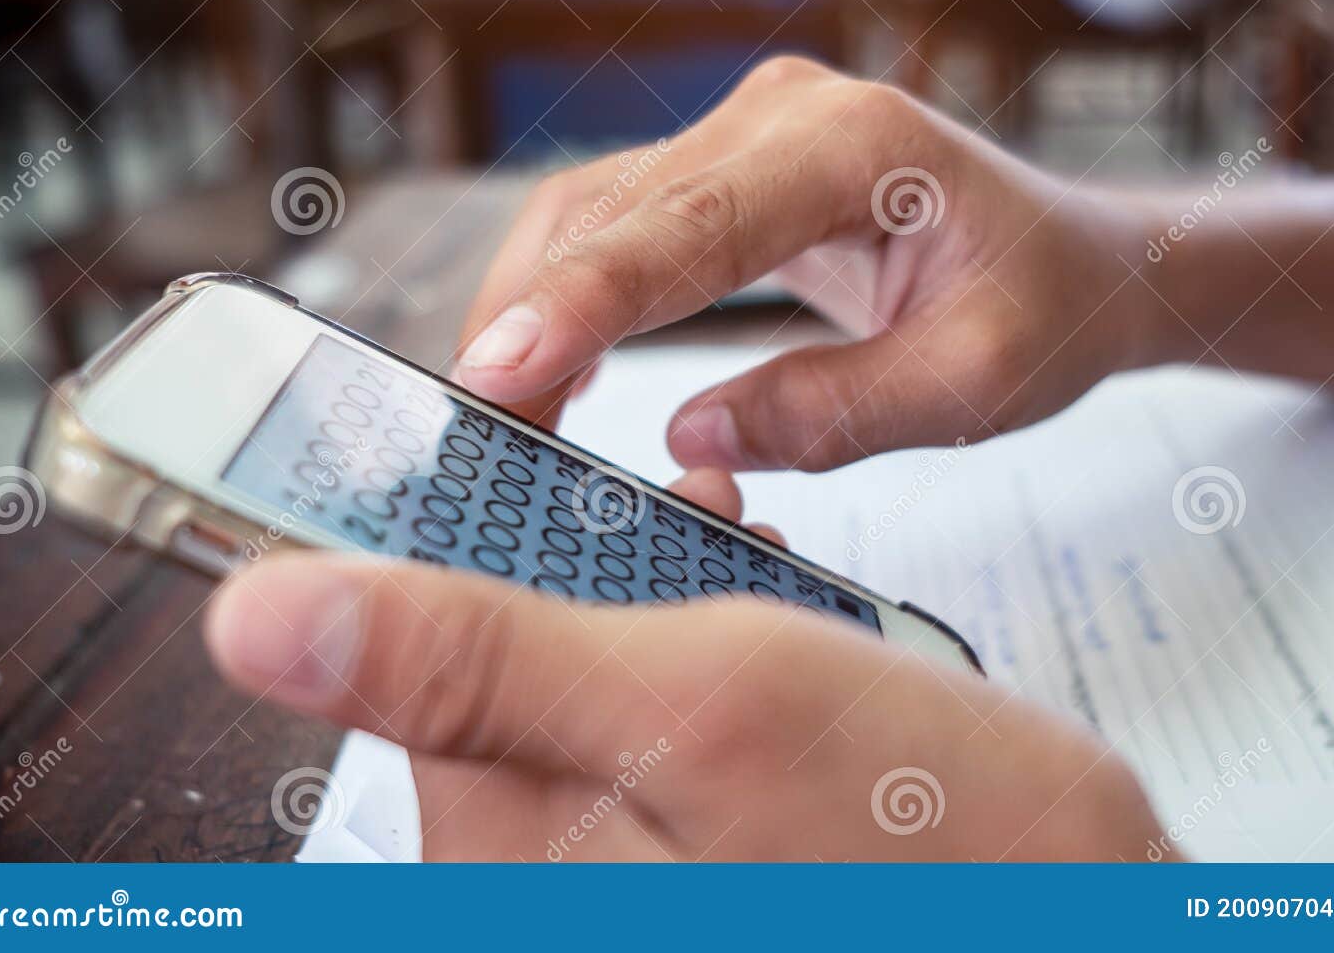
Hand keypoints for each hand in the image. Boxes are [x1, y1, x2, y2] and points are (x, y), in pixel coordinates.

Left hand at [204, 470, 1165, 861]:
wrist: (1077, 901)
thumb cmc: (917, 840)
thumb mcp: (683, 706)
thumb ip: (470, 659)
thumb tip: (257, 621)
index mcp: (505, 844)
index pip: (399, 648)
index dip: (448, 521)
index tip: (496, 431)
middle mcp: (546, 860)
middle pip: (489, 654)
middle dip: (568, 550)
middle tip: (644, 484)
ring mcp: (622, 849)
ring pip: (578, 664)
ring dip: (643, 577)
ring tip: (711, 517)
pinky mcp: (690, 828)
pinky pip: (649, 702)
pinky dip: (695, 627)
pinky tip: (751, 587)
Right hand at [453, 57, 1149, 471]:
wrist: (1075, 258)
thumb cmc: (1045, 306)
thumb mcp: (977, 382)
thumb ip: (840, 410)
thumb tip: (692, 438)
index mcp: (856, 146)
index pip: (694, 223)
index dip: (587, 299)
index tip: (498, 368)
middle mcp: (783, 117)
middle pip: (612, 209)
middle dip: (529, 319)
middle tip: (479, 435)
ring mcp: (746, 135)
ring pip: (592, 213)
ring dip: (534, 312)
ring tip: (501, 420)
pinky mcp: (725, 173)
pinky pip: (619, 227)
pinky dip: (569, 301)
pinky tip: (546, 373)